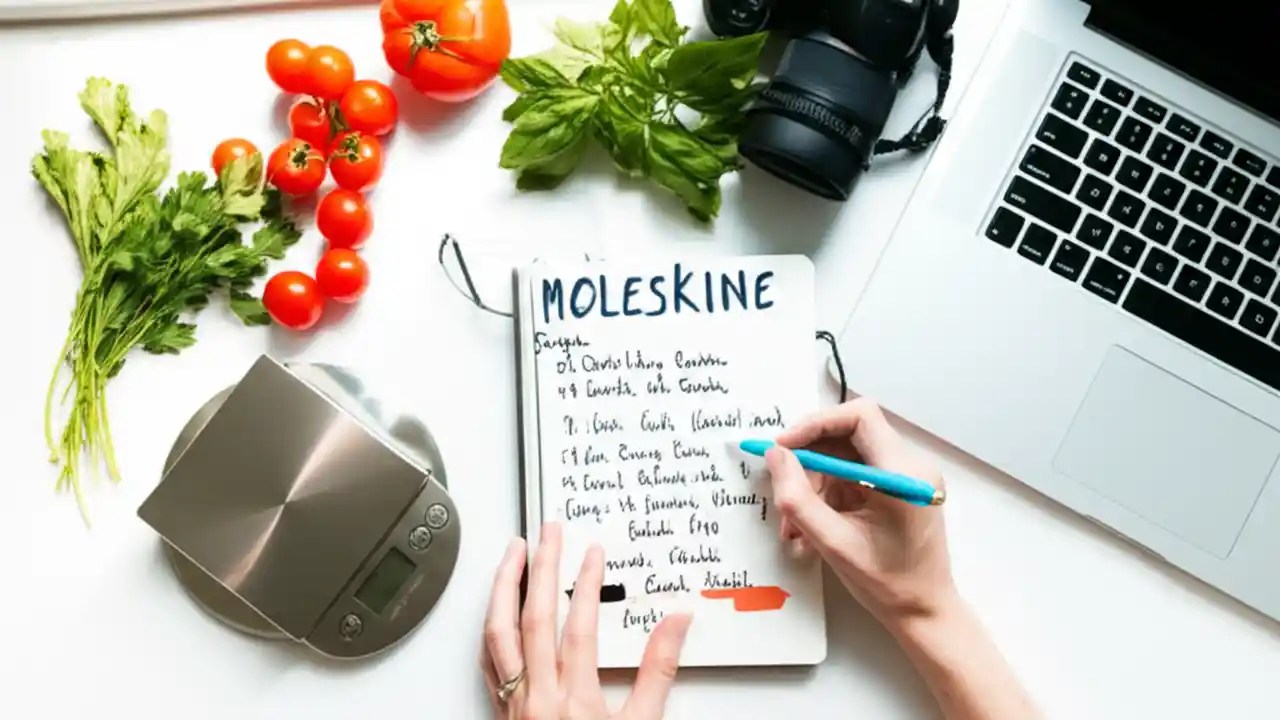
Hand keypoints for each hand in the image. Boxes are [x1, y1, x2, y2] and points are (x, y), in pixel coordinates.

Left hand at [481, 522, 693, 719]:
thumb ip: (658, 674)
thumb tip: (676, 623)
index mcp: (575, 702)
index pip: (578, 626)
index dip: (585, 583)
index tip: (592, 551)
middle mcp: (537, 698)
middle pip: (533, 618)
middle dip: (540, 567)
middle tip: (548, 531)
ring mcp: (514, 705)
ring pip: (497, 634)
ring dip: (502, 588)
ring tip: (511, 554)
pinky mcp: (501, 714)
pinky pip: (488, 662)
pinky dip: (490, 629)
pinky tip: (494, 612)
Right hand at [767, 398, 955, 629]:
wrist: (924, 612)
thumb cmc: (887, 584)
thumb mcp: (833, 542)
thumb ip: (798, 498)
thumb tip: (775, 455)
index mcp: (902, 473)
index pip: (859, 417)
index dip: (815, 424)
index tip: (783, 447)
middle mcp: (909, 466)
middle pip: (848, 436)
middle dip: (809, 462)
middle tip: (784, 492)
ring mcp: (904, 477)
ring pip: (845, 458)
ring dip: (814, 485)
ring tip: (795, 526)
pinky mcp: (896, 490)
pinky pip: (852, 477)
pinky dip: (827, 496)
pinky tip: (811, 527)